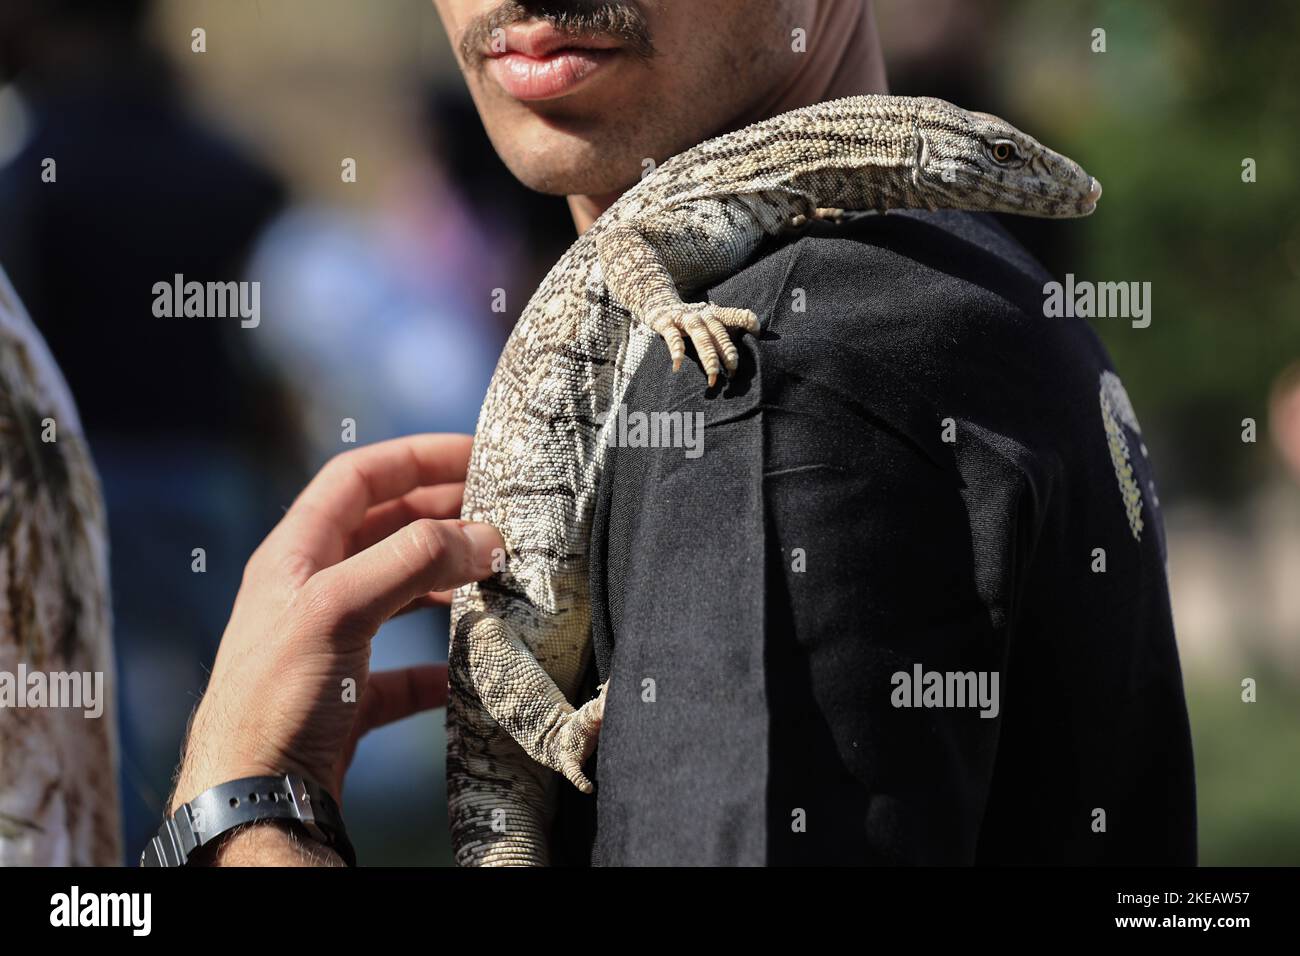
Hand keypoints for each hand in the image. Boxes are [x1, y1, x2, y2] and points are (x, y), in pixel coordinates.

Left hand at [170, 434, 500, 822]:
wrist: (251, 796)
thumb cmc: (277, 696)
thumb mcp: (339, 609)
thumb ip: (413, 561)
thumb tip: (484, 537)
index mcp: (296, 554)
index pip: (358, 477)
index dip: (416, 456)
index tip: (476, 453)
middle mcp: (311, 591)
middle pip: (384, 530)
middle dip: (442, 516)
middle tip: (500, 515)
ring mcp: (330, 645)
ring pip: (398, 592)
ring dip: (446, 582)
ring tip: (495, 579)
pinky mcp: (347, 698)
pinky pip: (402, 668)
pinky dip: (440, 663)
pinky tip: (469, 669)